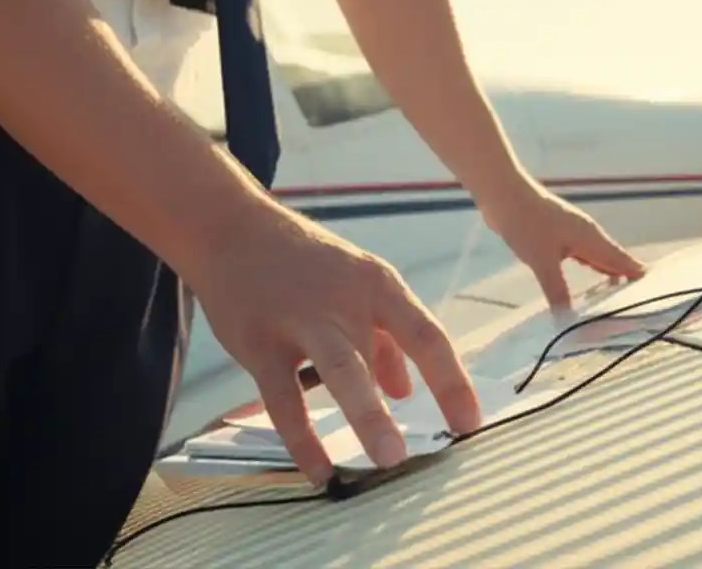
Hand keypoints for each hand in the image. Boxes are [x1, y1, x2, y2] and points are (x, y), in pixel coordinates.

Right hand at [186, 196, 481, 483]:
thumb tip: (405, 390)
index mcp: (378, 286)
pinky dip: (303, 439)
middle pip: (394, 346)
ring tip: (387, 459)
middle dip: (428, 389)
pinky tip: (320, 471)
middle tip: (449, 435)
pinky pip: (284, 398)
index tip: (471, 422)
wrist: (230, 230)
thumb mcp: (355, 286)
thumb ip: (384, 339)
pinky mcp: (260, 342)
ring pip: (341, 370)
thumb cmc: (305, 266)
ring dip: (369, 414)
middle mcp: (347, 300)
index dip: (453, 380)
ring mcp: (302, 320)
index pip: (428, 334)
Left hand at [480, 182, 647, 308]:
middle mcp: (587, 234)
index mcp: (591, 238)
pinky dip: (588, 267)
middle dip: (625, 280)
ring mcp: (573, 232)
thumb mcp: (543, 263)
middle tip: (637, 304)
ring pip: (596, 257)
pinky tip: (587, 277)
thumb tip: (568, 322)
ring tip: (616, 297)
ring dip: (605, 274)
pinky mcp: (558, 233)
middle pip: (613, 260)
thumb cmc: (526, 224)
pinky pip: (581, 254)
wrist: (504, 194)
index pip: (622, 261)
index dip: (638, 277)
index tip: (655, 295)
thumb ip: (558, 292)